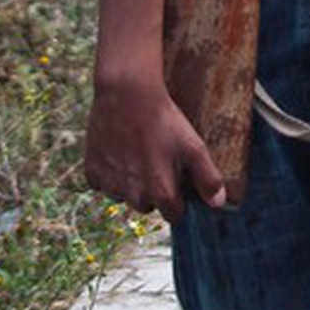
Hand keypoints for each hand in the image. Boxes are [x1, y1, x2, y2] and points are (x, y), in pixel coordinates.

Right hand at [86, 72, 226, 225]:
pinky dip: (110, 172)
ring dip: (131, 182)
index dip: (178, 200)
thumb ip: (208, 178)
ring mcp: (111, 185)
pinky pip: (103, 183)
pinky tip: (119, 150)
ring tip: (138, 151)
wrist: (127, 94)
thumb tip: (218, 203)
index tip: (178, 181)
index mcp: (160, 192)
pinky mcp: (92, 173)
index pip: (173, 215)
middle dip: (154, 189)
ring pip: (124, 195)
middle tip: (157, 159)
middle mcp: (133, 195)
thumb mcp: (193, 145)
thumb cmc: (164, 120)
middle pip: (147, 205)